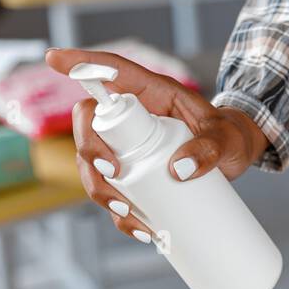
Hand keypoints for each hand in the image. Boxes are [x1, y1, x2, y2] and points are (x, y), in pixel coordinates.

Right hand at [44, 47, 267, 242]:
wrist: (235, 156)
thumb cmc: (229, 136)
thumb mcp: (226, 138)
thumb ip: (210, 149)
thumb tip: (177, 170)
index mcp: (150, 94)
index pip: (110, 72)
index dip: (80, 63)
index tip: (52, 57)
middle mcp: (131, 119)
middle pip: (89, 127)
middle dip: (89, 151)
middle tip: (113, 174)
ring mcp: (129, 149)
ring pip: (94, 167)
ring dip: (101, 191)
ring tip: (129, 213)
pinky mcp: (136, 177)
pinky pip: (116, 196)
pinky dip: (123, 217)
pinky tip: (142, 231)